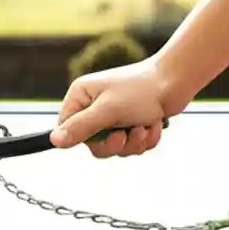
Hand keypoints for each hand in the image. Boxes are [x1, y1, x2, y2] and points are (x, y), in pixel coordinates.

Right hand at [50, 57, 177, 157]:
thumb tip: (53, 141)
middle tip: (125, 134)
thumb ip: (80, 127)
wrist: (175, 82)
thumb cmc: (140, 90)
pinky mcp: (132, 122)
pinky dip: (145, 139)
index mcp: (81, 96)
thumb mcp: (107, 111)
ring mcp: (113, 115)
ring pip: (115, 147)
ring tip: (145, 125)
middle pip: (93, 143)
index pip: (67, 128)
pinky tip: (154, 124)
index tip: (102, 136)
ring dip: (134, 142)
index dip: (82, 138)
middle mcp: (94, 105)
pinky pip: (132, 145)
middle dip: (115, 143)